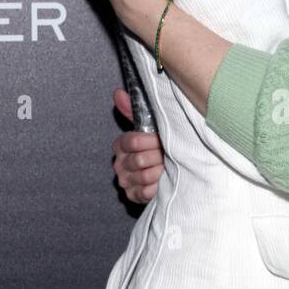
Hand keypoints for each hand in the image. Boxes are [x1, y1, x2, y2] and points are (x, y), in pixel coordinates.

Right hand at [111, 87, 164, 202]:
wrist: (170, 172)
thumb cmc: (159, 146)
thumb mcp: (150, 127)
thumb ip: (133, 110)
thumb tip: (118, 92)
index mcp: (121, 145)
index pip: (132, 141)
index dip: (151, 141)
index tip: (161, 140)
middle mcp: (119, 164)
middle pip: (139, 160)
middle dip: (158, 157)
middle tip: (168, 156)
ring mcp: (125, 181)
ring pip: (144, 176)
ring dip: (160, 172)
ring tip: (168, 168)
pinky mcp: (132, 196)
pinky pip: (145, 192)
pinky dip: (158, 188)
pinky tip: (163, 182)